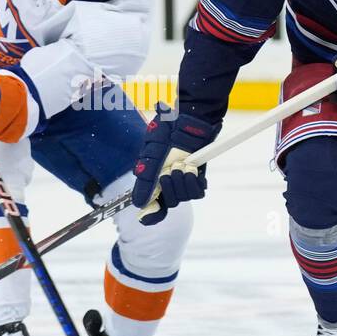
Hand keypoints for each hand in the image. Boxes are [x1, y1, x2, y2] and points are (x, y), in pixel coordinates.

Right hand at [130, 102, 218, 225]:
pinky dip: (194, 182)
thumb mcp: (151, 153)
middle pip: (169, 203)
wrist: (191, 119)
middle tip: (168, 171)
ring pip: (183, 198)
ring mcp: (183, 181)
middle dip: (169, 189)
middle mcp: (168, 182)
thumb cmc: (167, 131)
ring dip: (182, 182)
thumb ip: (146, 179)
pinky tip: (191, 169)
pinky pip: (198, 192)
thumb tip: (138, 203)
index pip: (152, 206)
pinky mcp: (198, 177)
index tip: (149, 215)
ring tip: (181, 165)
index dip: (151, 214)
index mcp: (153, 178)